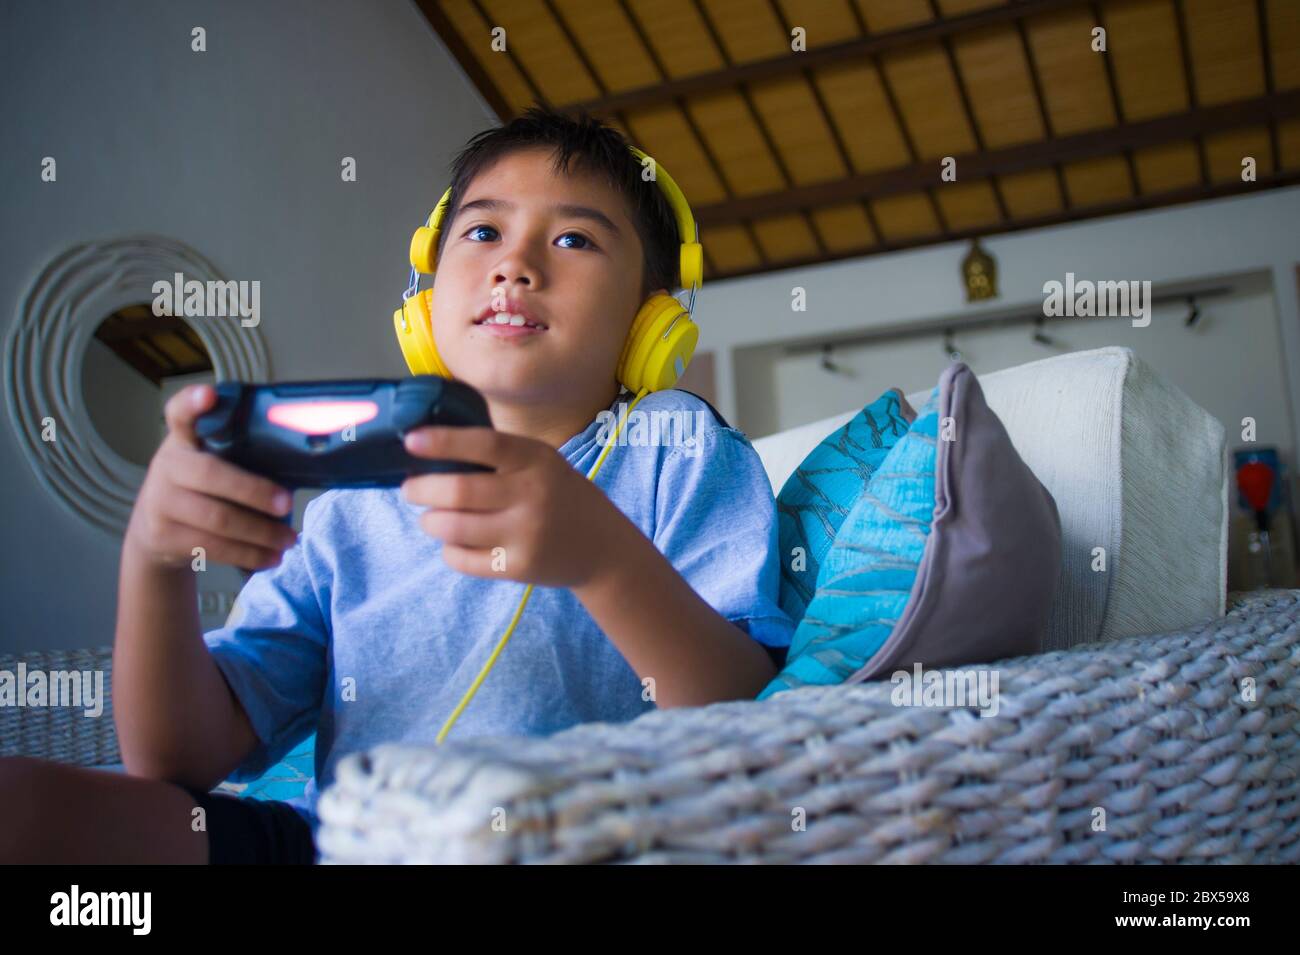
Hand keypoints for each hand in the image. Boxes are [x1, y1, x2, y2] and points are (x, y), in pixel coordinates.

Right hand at [124, 384, 298, 572]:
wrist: (154, 530)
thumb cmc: (200, 487)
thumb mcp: (210, 461)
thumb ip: (238, 454)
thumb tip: (302, 460)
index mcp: (184, 439)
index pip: (180, 413)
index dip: (193, 402)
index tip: (210, 395)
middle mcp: (167, 466)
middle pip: (211, 475)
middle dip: (255, 491)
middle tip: (288, 503)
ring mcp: (161, 502)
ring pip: (217, 519)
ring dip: (260, 533)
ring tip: (289, 540)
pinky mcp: (164, 535)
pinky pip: (212, 547)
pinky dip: (248, 554)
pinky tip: (271, 557)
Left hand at [400, 426, 623, 587]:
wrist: (602, 547)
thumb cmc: (558, 495)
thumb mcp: (541, 463)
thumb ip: (499, 455)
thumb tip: (431, 448)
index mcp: (536, 460)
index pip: (486, 444)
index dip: (444, 442)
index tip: (412, 440)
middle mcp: (533, 495)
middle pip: (460, 492)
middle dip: (421, 489)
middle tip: (410, 488)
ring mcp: (527, 535)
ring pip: (455, 529)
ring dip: (430, 521)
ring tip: (430, 518)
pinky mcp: (519, 568)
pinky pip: (463, 560)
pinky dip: (448, 550)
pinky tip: (454, 542)